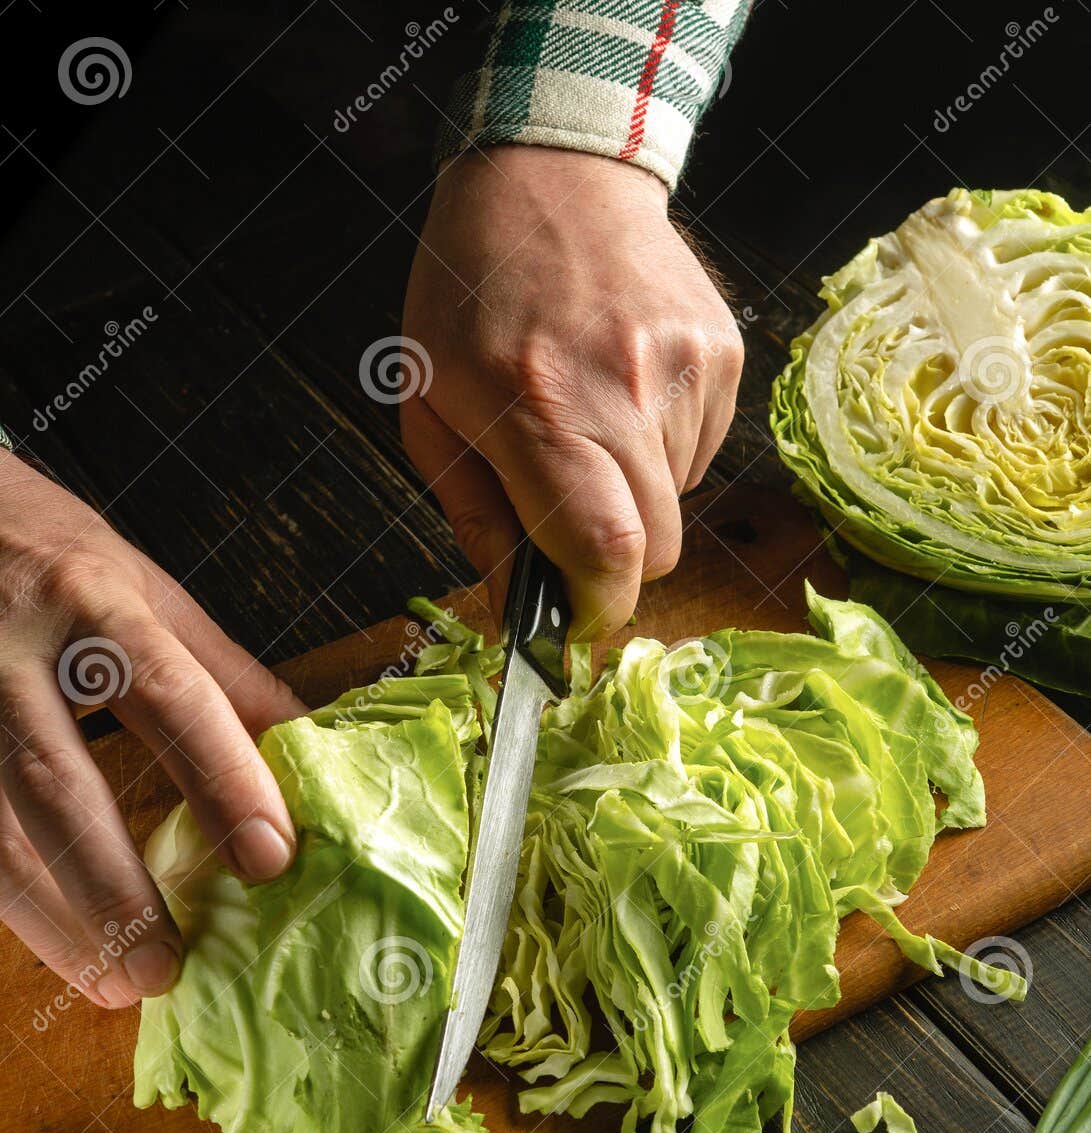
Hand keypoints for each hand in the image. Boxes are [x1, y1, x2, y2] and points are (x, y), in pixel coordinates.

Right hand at [0, 454, 302, 1005]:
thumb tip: (316, 744)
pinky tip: (49, 943)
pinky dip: (5, 895)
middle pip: (55, 781)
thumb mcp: (139, 584)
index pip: (166, 693)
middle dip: (111, 886)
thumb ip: (221, 672)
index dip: (221, 777)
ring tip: (111, 981)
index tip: (270, 857)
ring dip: (50, 918)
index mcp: (93, 601)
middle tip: (166, 967)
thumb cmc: (43, 549)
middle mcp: (8, 648)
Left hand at [401, 146, 741, 638]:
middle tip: (575, 537)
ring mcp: (687, 368)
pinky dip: (664, 452)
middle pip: (659, 546)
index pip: (605, 546)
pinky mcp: (725, 352)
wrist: (553, 169)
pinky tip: (626, 396)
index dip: (600, 609)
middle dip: (617, 567)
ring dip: (636, 497)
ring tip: (591, 428)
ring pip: (681, 502)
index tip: (579, 630)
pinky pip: (704, 452)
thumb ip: (473, 512)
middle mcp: (624, 388)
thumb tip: (514, 604)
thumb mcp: (429, 402)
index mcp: (536, 406)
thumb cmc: (471, 289)